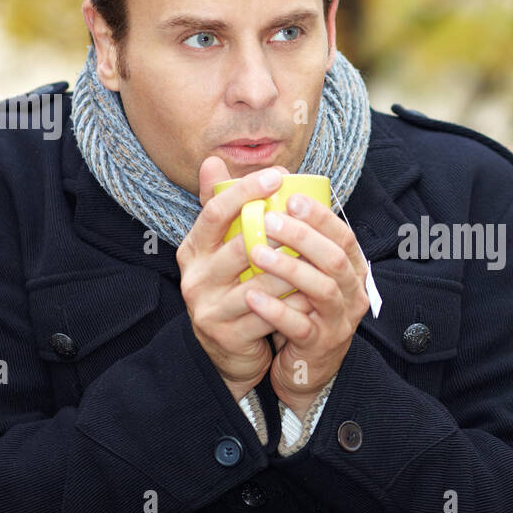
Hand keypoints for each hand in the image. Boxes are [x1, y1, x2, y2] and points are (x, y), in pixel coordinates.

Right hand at [176, 157, 315, 401]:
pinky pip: (269, 314)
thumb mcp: (219, 250)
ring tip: (320, 251)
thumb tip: (213, 161)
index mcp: (192, 250)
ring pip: (260, 282)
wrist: (225, 350)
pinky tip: (316, 291)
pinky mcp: (228, 335)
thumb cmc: (231, 288)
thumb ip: (219, 208)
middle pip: (240, 245)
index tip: (278, 175)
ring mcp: (209, 308)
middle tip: (309, 216)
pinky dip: (295, 302)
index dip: (245, 190)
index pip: (214, 212)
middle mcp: (194, 278)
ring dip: (295, 267)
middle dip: (280, 230)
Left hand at [241, 185, 370, 414]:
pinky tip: (252, 298)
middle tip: (270, 220)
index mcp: (351, 271)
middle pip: (336, 259)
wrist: (305, 369)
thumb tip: (253, 191)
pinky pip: (301, 326)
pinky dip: (277, 311)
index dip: (321, 216)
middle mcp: (352, 294)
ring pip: (322, 289)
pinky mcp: (321, 346)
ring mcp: (339, 321)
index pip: (344, 236)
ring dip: (289, 269)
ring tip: (257, 254)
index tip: (291, 197)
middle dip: (303, 237)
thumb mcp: (301, 274)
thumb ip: (287, 238)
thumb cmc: (299, 310)